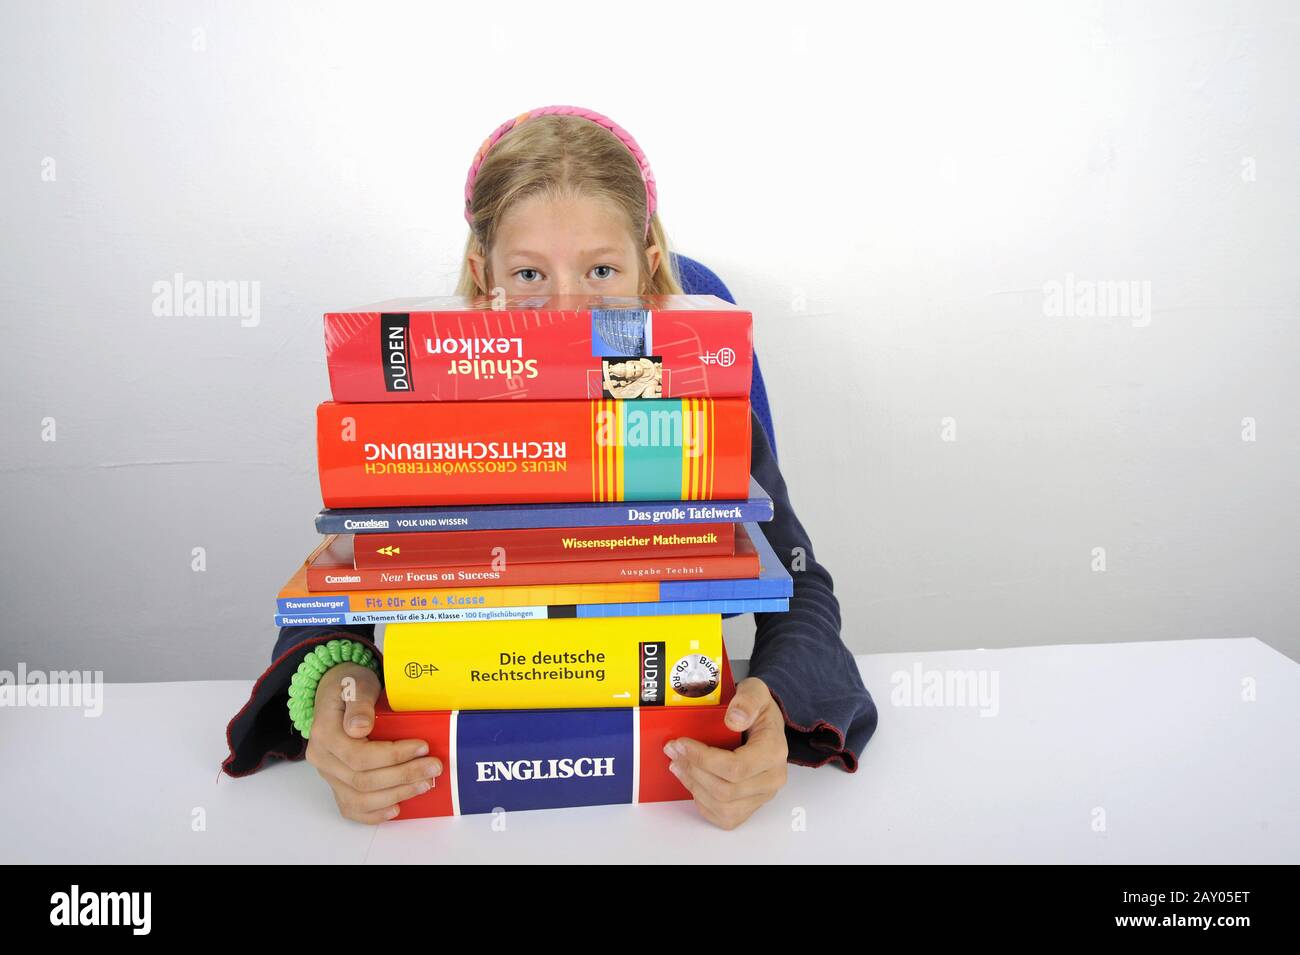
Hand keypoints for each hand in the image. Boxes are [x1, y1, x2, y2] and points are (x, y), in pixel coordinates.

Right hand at [304, 662, 442, 822]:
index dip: (394, 755)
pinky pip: (350, 807)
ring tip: (424, 784)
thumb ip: (358, 703)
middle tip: (434, 767)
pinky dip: (373, 813)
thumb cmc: (350, 685)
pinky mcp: (337, 783)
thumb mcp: (356, 683)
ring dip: (395, 794)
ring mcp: (328, 774)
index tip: (422, 746)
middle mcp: (323, 758)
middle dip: (403, 776)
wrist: (337, 692)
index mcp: (325, 733)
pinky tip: (396, 808)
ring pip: (358, 798)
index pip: (360, 756)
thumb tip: (359, 727)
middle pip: (363, 780)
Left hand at [662, 676, 788, 829]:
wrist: (764, 722)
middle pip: (725, 790)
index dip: (702, 759)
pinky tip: (692, 781)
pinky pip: (724, 817)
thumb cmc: (757, 708)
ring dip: (693, 787)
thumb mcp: (755, 691)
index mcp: (774, 751)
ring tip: (678, 765)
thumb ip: (747, 700)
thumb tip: (733, 720)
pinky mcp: (751, 806)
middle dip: (692, 771)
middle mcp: (772, 779)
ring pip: (723, 807)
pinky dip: (702, 803)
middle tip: (673, 751)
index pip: (736, 768)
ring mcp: (762, 796)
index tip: (681, 743)